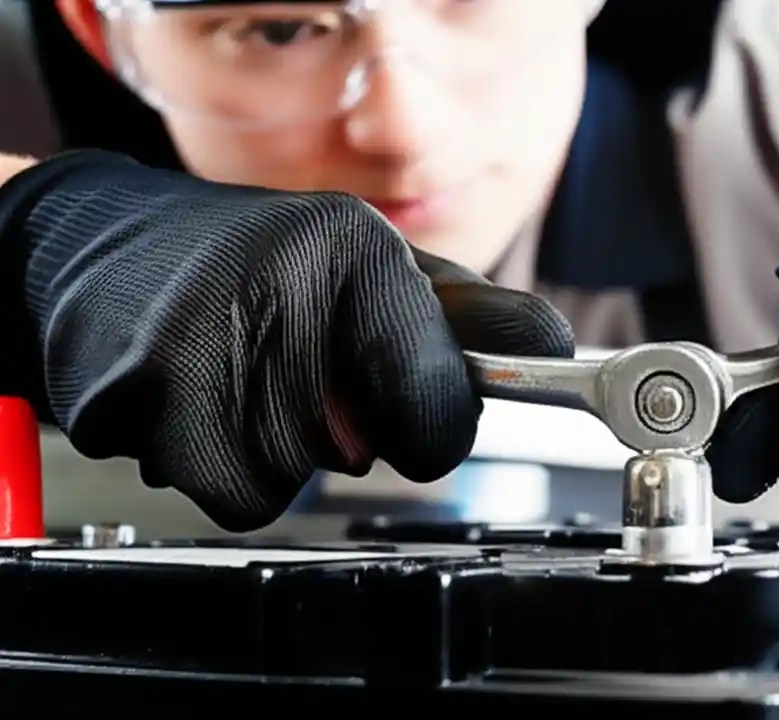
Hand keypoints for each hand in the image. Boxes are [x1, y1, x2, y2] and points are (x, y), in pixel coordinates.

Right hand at [0, 151, 574, 530]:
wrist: (102, 247)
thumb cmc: (257, 259)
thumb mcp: (374, 263)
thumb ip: (465, 316)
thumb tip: (552, 345)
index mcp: (354, 248)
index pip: (444, 406)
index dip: (436, 423)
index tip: (420, 407)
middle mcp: (280, 288)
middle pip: (373, 453)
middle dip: (352, 429)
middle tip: (305, 367)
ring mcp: (201, 348)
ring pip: (298, 480)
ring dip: (281, 447)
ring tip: (242, 371)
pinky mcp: (138, 404)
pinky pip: (234, 495)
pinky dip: (223, 464)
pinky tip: (200, 398)